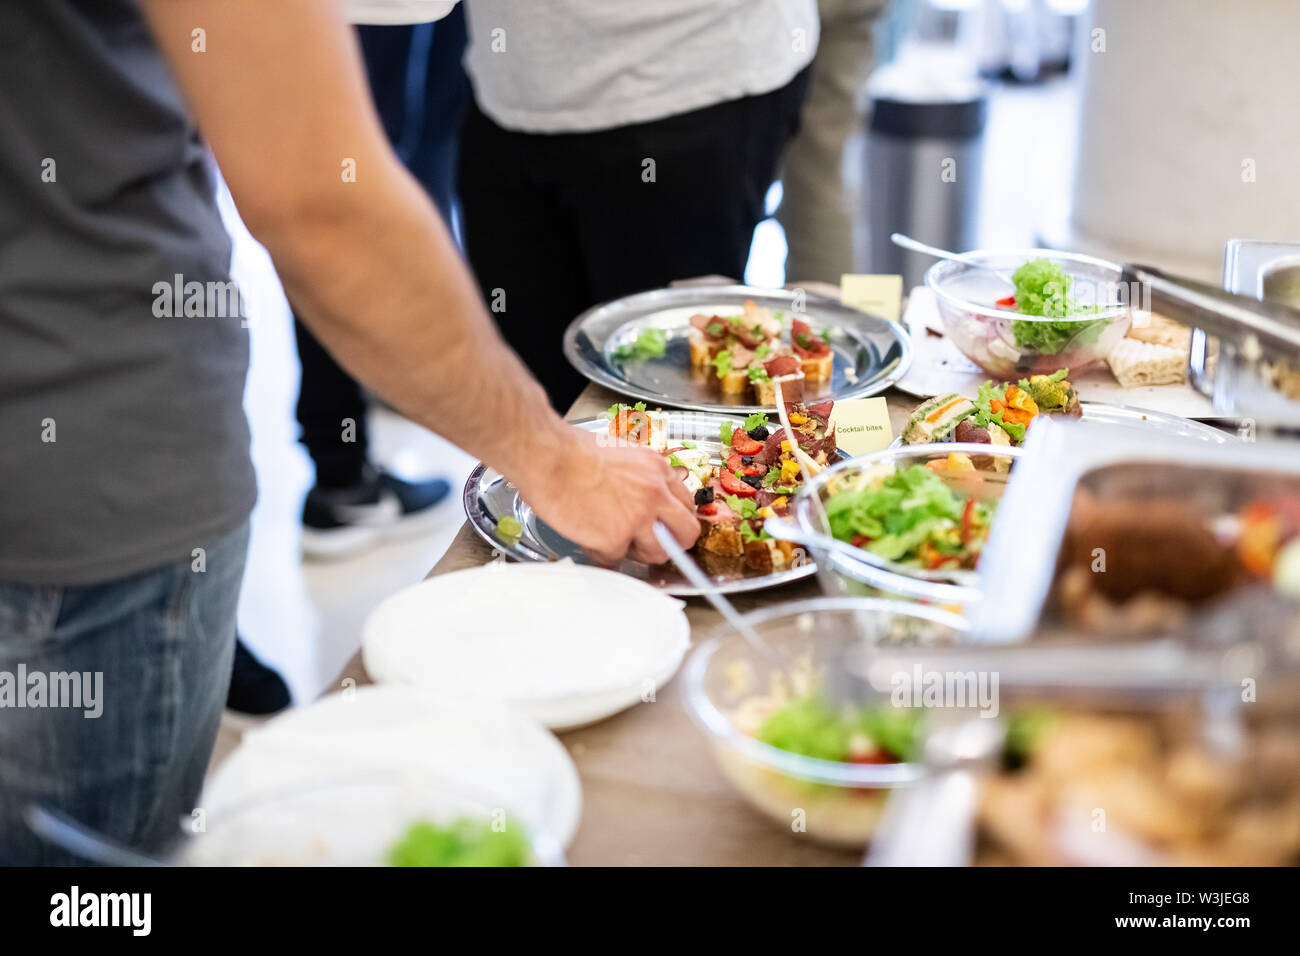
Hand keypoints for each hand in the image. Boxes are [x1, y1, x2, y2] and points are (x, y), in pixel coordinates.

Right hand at [515, 430, 699, 564]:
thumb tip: (642, 500)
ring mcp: (638, 518)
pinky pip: (617, 559)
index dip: (675, 521)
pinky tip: (590, 540)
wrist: (547, 455)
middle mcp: (655, 493)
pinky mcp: (615, 538)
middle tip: (652, 546)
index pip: (686, 504)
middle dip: (671, 544)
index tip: (666, 528)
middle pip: (686, 533)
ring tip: (614, 542)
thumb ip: (640, 479)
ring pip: (657, 553)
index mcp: (657, 469)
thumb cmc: (571, 451)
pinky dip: (603, 555)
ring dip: (637, 553)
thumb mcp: (622, 455)